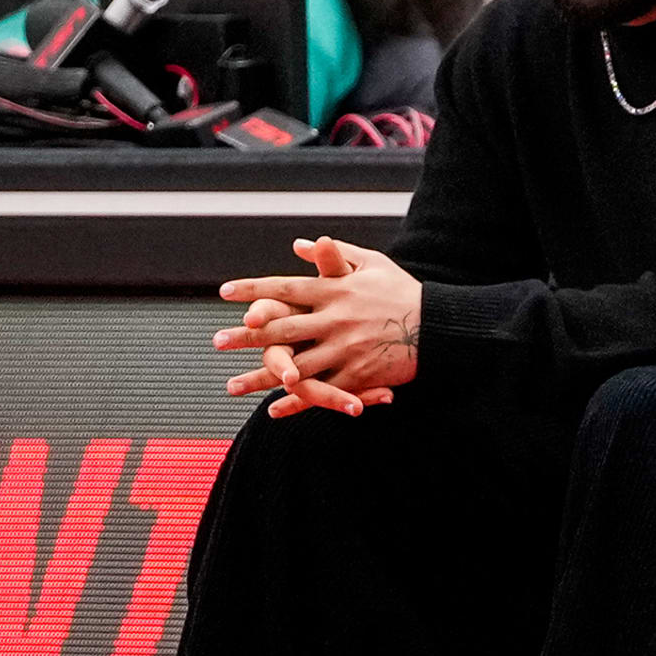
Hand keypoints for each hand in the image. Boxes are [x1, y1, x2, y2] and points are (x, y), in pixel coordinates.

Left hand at [215, 236, 421, 414]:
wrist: (438, 326)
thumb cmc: (402, 291)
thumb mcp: (372, 263)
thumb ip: (334, 255)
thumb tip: (300, 245)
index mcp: (336, 290)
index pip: (286, 288)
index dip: (254, 290)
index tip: (225, 292)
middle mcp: (336, 319)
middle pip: (282, 329)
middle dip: (246, 337)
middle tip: (216, 342)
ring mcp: (346, 349)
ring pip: (295, 366)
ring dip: (261, 377)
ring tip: (231, 385)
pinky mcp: (358, 375)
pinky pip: (321, 391)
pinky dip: (297, 402)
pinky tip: (274, 410)